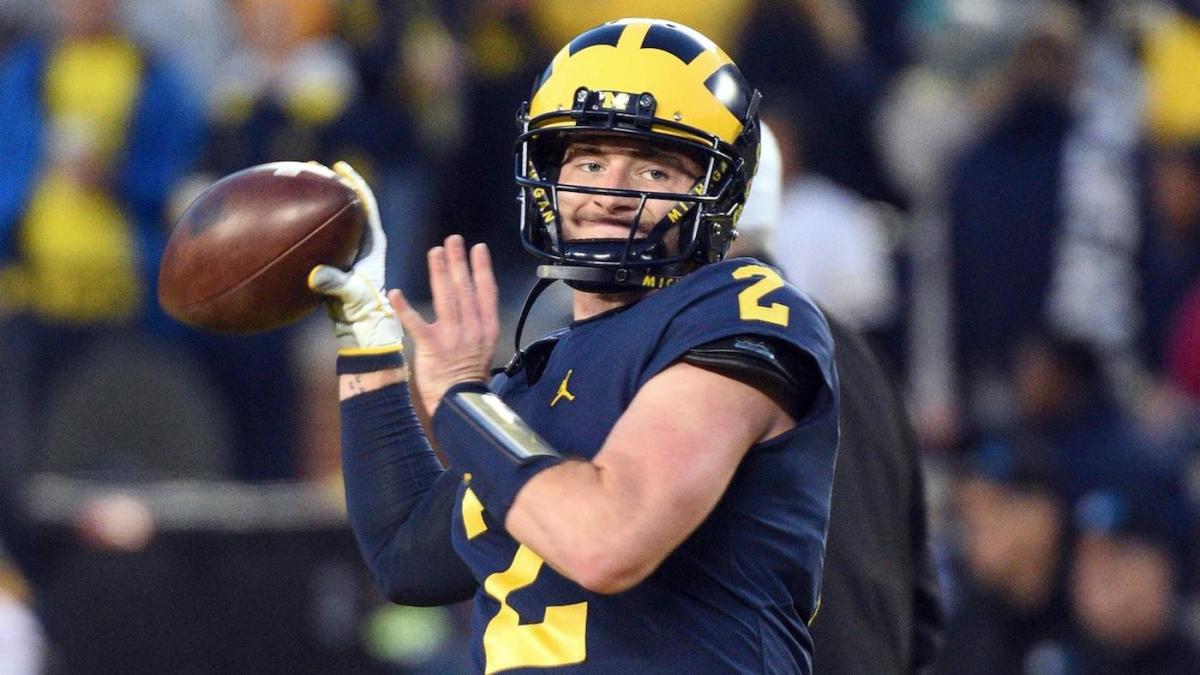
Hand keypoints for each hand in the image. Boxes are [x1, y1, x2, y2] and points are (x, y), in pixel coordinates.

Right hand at [307, 161, 403, 353]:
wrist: (360, 328)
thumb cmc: (362, 310)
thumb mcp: (350, 295)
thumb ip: (334, 283)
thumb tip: (314, 275)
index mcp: (373, 244)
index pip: (365, 205)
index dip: (354, 185)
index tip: (340, 169)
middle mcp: (361, 243)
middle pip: (346, 206)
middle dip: (330, 186)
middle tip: (312, 169)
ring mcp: (346, 252)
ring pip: (331, 220)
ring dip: (316, 203)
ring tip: (297, 184)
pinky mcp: (333, 262)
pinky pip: (318, 238)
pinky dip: (303, 227)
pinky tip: (282, 221)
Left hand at [390, 235, 499, 414]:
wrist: (460, 402)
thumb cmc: (469, 376)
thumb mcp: (484, 348)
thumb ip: (478, 325)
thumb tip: (471, 304)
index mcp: (487, 327)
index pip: (486, 291)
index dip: (482, 268)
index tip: (478, 248)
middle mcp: (472, 327)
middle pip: (465, 288)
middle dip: (458, 262)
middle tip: (453, 240)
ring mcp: (452, 336)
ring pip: (446, 297)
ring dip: (439, 272)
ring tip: (435, 252)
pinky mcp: (431, 346)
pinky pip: (416, 323)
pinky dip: (405, 308)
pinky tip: (395, 293)